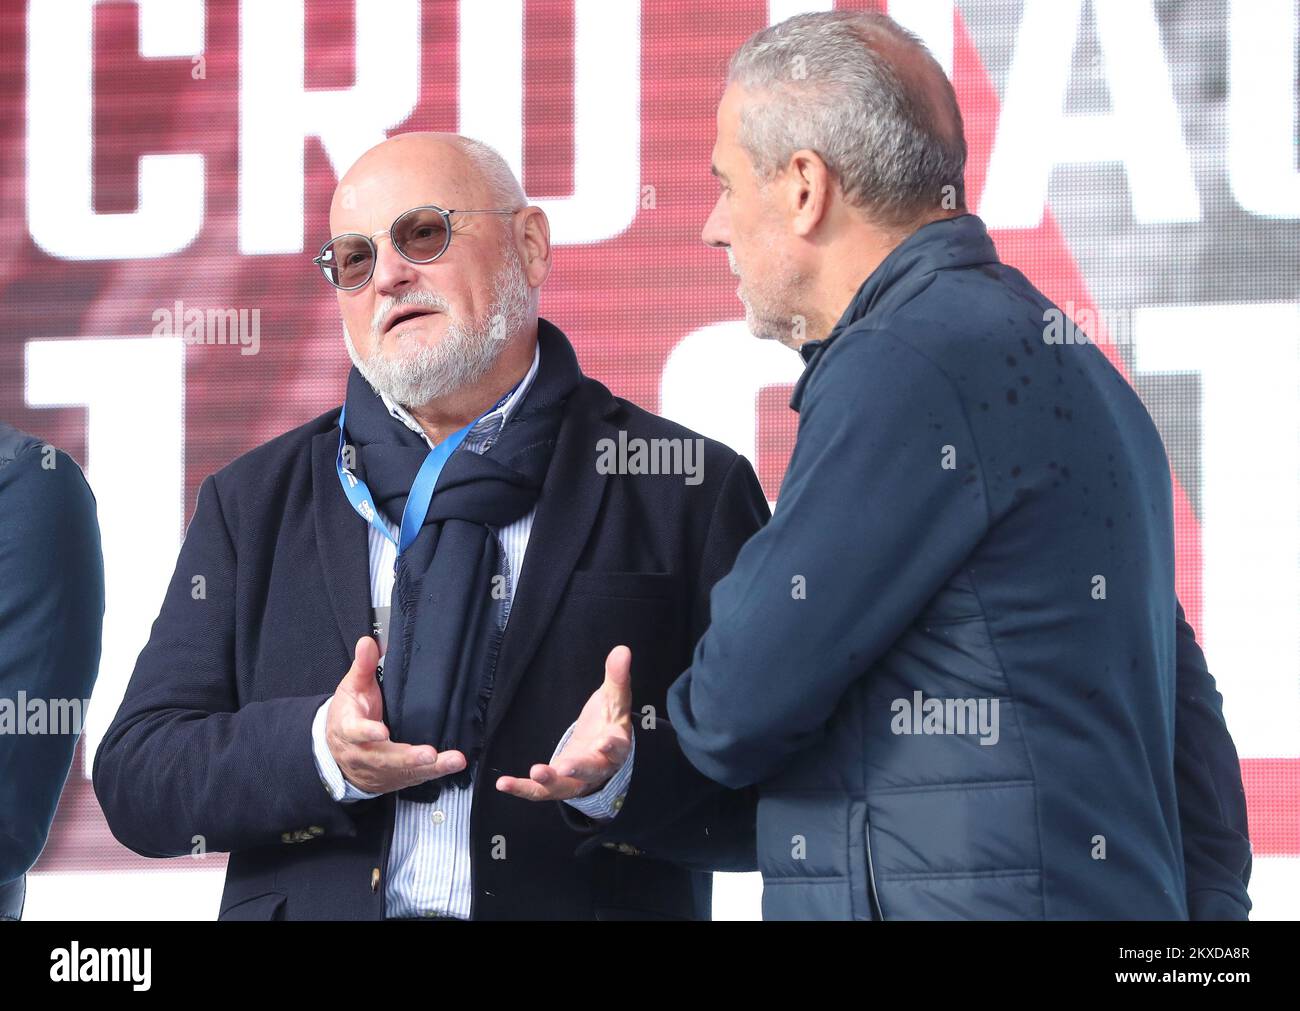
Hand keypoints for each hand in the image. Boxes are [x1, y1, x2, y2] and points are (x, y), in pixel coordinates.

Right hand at [326, 636, 466, 793]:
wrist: (338, 752)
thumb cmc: (348, 716)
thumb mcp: (351, 688)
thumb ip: (362, 666)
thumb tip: (368, 642)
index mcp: (349, 730)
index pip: (355, 732)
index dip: (367, 733)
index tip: (381, 731)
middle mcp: (364, 754)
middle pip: (384, 758)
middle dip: (407, 758)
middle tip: (429, 754)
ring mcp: (380, 769)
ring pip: (404, 772)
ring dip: (430, 768)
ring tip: (453, 761)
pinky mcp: (395, 777)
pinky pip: (416, 777)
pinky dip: (436, 773)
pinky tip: (453, 765)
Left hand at [495, 645, 633, 801]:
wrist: (602, 751)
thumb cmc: (609, 722)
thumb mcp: (614, 699)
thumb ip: (617, 677)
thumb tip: (622, 650)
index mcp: (615, 745)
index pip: (617, 746)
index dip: (612, 746)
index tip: (606, 742)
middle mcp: (598, 767)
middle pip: (590, 770)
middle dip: (579, 769)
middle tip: (564, 766)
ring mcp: (577, 780)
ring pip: (564, 786)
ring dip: (549, 783)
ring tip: (534, 773)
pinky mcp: (557, 785)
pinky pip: (539, 791)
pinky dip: (522, 789)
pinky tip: (502, 783)